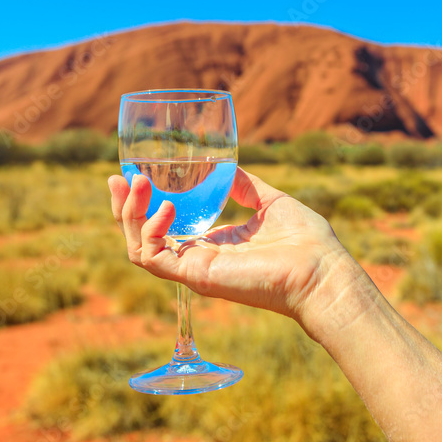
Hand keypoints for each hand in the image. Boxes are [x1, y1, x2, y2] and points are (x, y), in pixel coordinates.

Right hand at [107, 168, 361, 325]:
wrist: (322, 271)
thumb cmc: (306, 243)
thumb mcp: (270, 201)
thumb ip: (245, 186)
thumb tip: (225, 166)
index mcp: (213, 244)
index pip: (165, 228)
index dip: (144, 203)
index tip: (134, 174)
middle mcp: (198, 258)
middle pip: (143, 237)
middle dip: (126, 207)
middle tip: (120, 177)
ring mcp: (194, 269)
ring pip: (139, 248)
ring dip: (130, 215)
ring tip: (138, 183)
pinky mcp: (196, 275)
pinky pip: (154, 257)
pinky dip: (151, 230)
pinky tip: (166, 206)